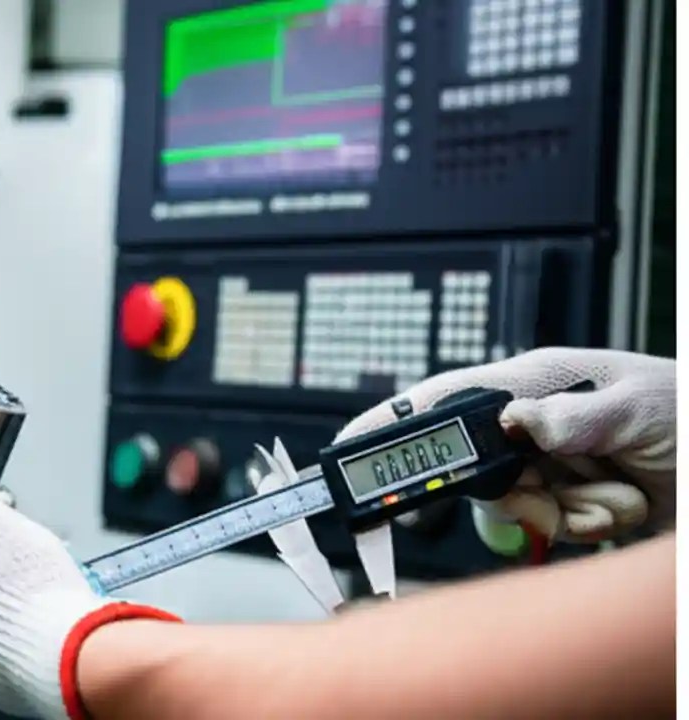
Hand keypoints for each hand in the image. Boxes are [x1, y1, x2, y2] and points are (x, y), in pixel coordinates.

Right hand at [338, 348, 674, 541]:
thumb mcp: (639, 407)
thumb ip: (574, 415)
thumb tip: (513, 418)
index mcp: (536, 383)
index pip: (446, 399)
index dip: (391, 421)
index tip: (349, 447)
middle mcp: (533, 424)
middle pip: (473, 470)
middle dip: (520, 495)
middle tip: (557, 498)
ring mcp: (549, 466)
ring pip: (511, 509)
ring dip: (568, 514)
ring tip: (614, 495)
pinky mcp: (568, 503)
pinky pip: (546, 531)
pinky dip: (587, 527)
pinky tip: (621, 506)